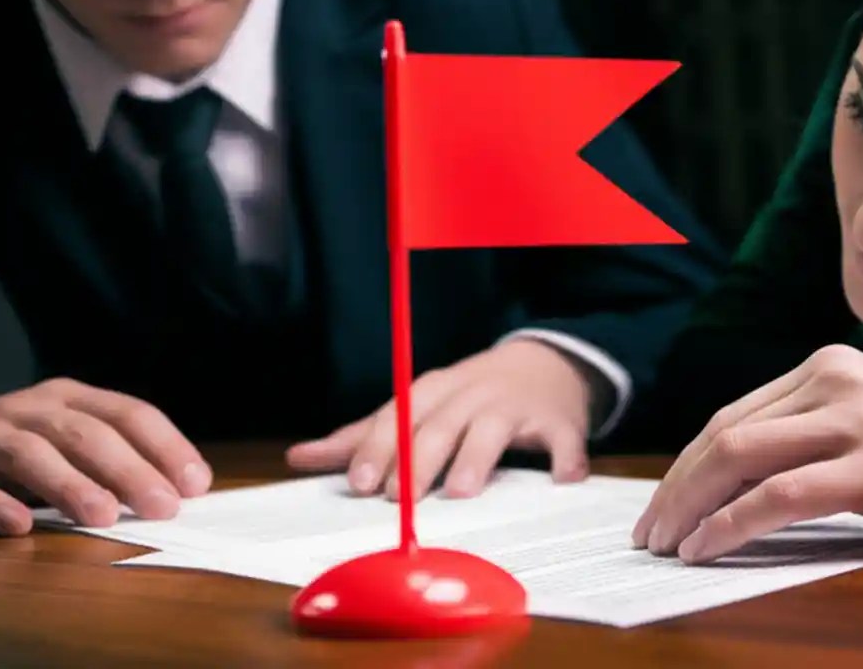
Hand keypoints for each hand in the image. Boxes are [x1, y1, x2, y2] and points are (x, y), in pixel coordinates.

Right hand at [0, 378, 211, 534]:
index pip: (129, 414)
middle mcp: (30, 411)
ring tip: (103, 517)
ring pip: (30, 454)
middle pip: (86, 434)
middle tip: (162, 507)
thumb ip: (118, 459)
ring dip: (70, 485)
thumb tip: (183, 492)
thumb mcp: (67, 439)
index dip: (166, 446)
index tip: (195, 484)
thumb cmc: (19, 447)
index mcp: (70, 399)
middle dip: (128, 470)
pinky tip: (19, 527)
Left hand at [286, 339, 595, 499]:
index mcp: (433, 393)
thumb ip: (362, 437)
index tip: (361, 484)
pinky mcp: (559, 422)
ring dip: (477, 457)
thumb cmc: (468, 397)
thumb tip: (298, 457)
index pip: (400, 417)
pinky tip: (562, 480)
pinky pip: (563, 439)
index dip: (379, 449)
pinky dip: (564, 458)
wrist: (545, 365)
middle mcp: (471, 395)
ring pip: (493, 428)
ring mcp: (516, 407)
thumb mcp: (416, 408)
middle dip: (419, 460)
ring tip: (462, 491)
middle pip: (441, 425)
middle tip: (401, 498)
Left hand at [632, 345, 862, 563]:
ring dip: (689, 506)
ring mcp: (856, 420)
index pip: (734, 416)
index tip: (665, 504)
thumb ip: (820, 433)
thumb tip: (749, 480)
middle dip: (675, 488)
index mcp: (830, 367)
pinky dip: (730, 523)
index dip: (688, 465)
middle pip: (723, 434)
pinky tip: (706, 547)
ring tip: (665, 545)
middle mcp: (834, 380)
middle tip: (649, 532)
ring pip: (738, 457)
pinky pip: (779, 495)